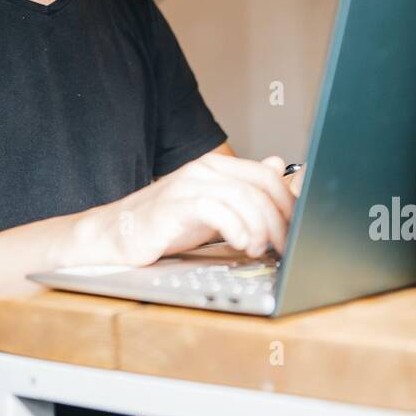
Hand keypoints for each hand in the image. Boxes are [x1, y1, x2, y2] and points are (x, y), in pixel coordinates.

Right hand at [73, 150, 295, 267]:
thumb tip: (278, 167)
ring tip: (259, 248)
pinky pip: (217, 210)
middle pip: (261, 187)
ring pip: (244, 198)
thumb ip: (243, 192)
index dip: (289, 204)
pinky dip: (237, 229)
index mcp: (216, 167)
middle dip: (280, 220)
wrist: (118, 234)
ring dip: (261, 227)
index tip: (297, 230)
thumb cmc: (165, 224)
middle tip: (283, 245)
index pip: (267, 176)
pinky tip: (242, 244)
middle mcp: (205, 169)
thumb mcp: (213, 209)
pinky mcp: (176, 205)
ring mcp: (189, 184)